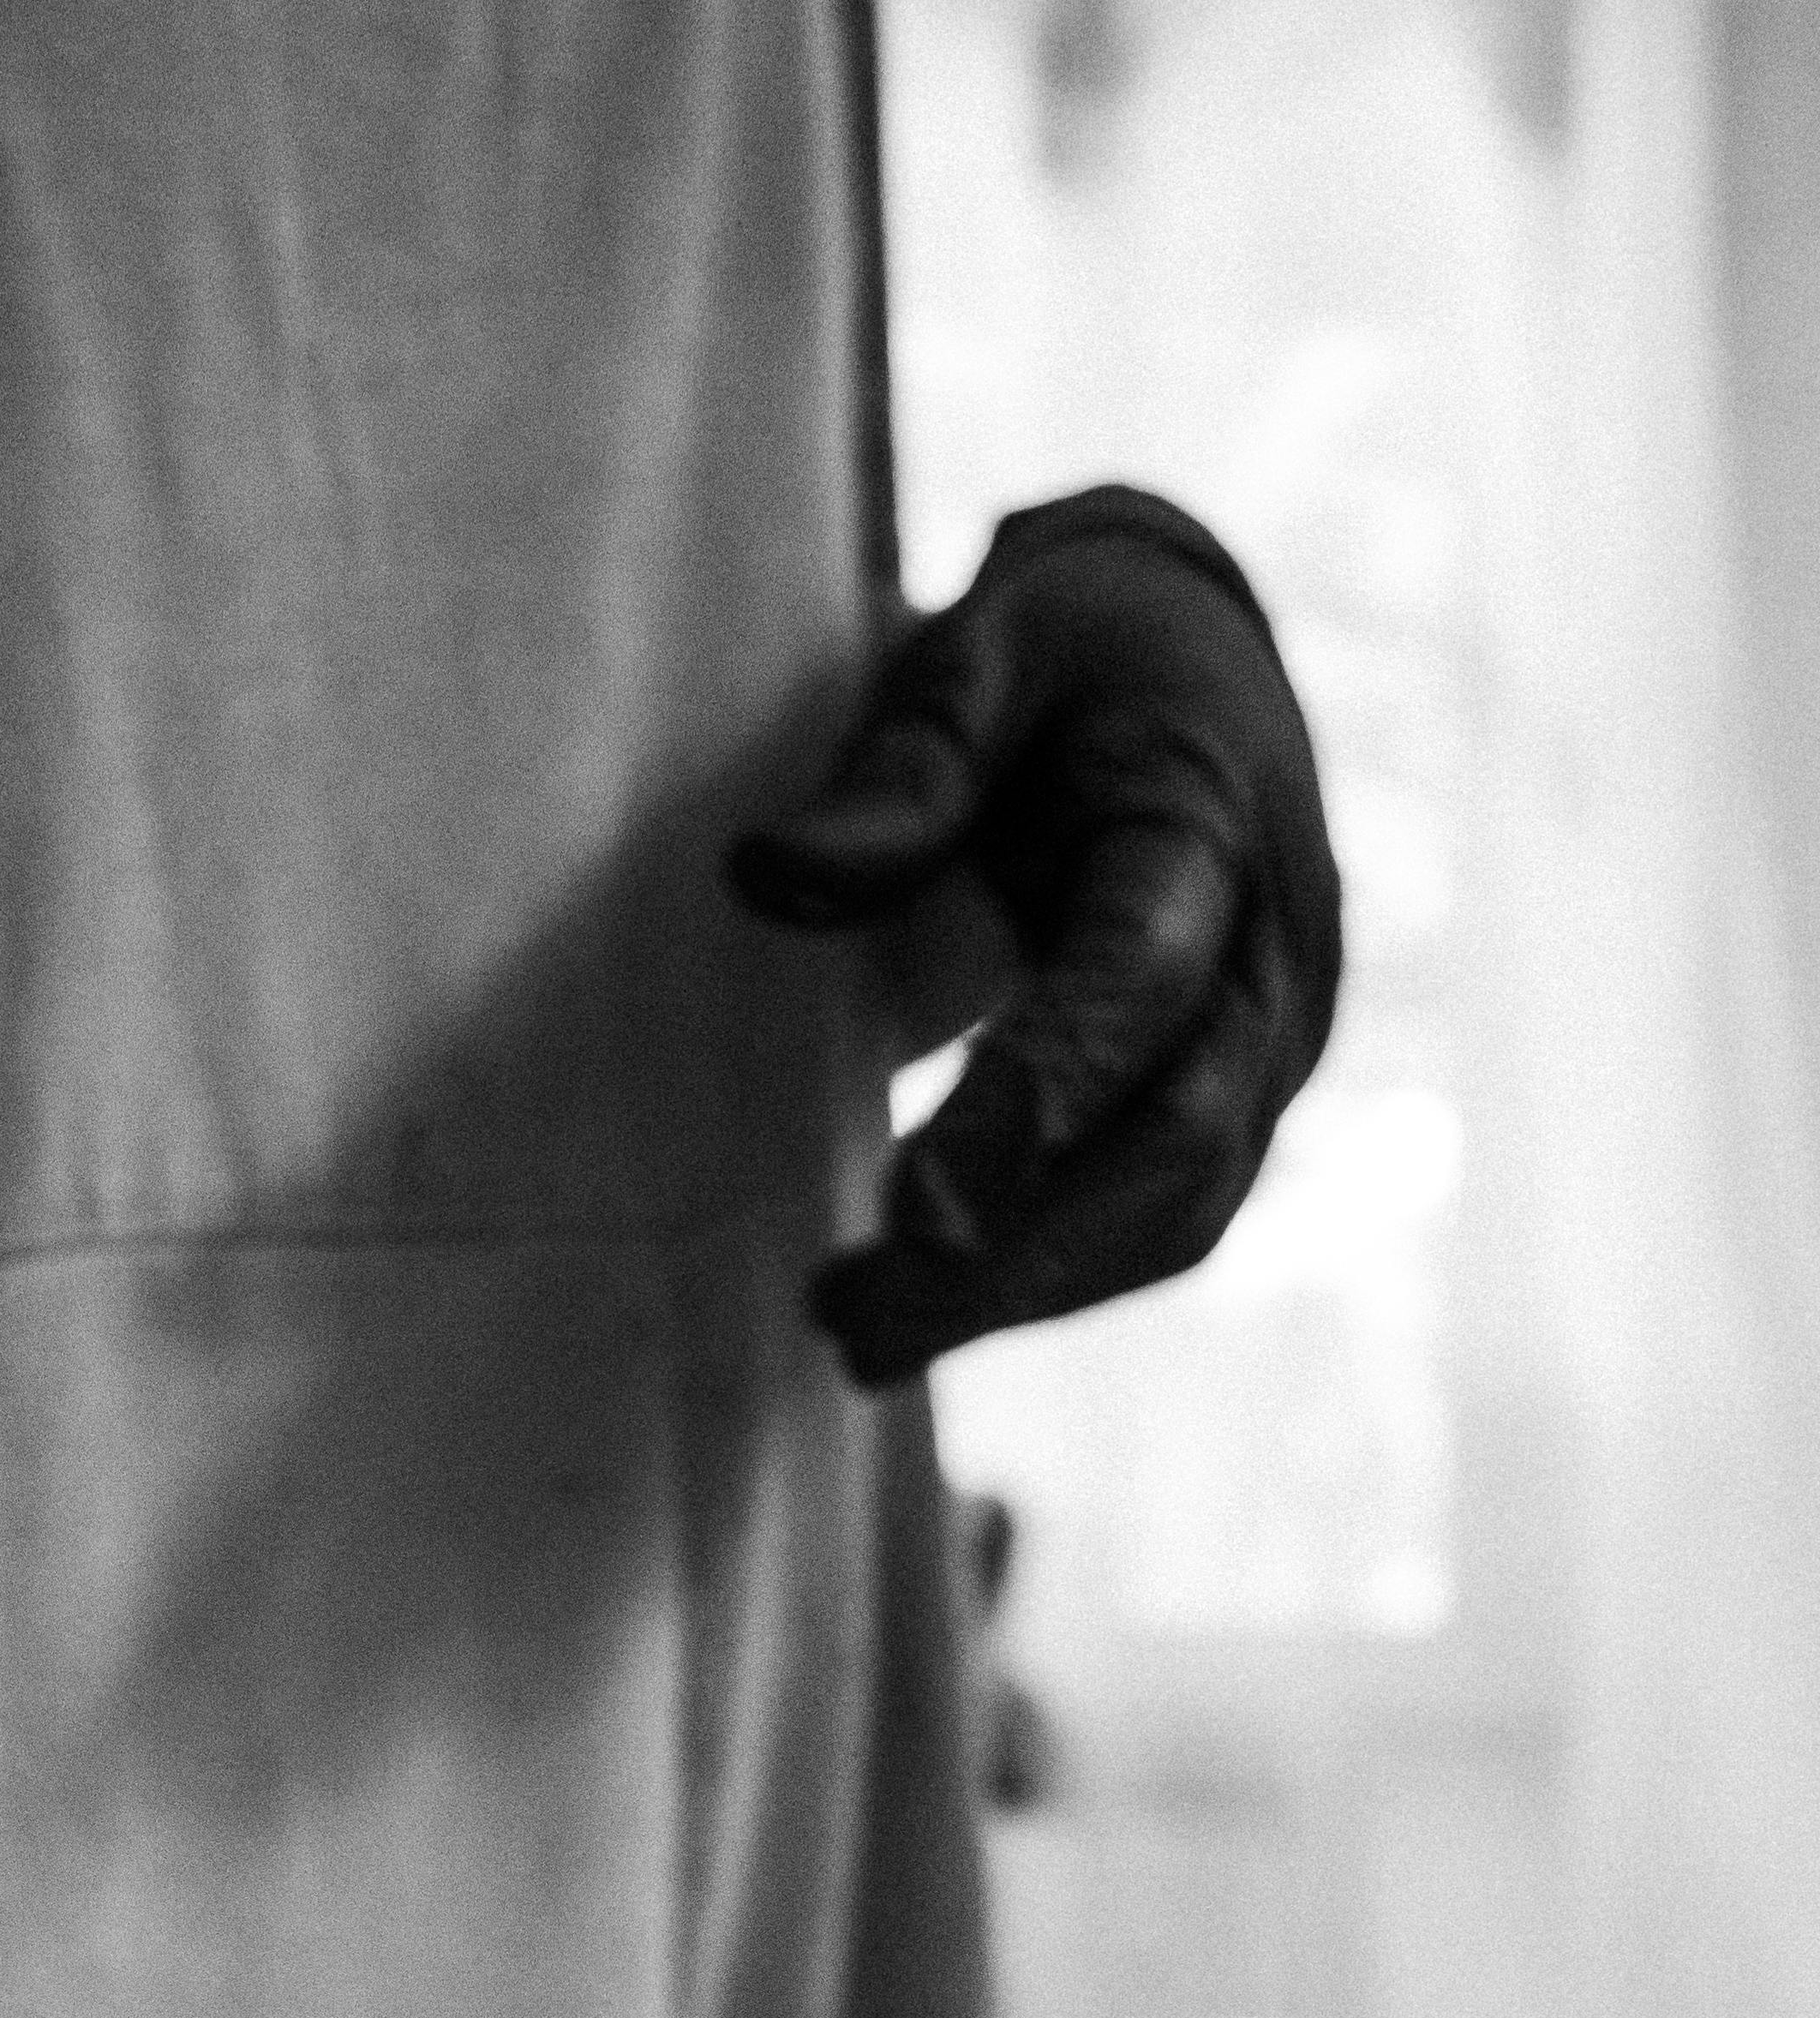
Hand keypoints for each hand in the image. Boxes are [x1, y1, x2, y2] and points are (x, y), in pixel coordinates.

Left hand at [730, 488, 1343, 1390]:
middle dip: (1017, 1247)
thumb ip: (900, 765)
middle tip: (850, 1312)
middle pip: (1176, 1142)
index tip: (913, 1204)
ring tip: (855, 1337)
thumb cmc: (1069, 655)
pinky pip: (1164, 1221)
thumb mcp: (984, 651)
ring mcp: (1275, 1043)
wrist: (1192, 664)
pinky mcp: (1242, 1101)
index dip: (1041, 1096)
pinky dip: (1048, 1280)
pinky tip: (922, 1311)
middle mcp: (1277, 954)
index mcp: (1214, 822)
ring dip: (1019, 1294)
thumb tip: (768, 873)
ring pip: (1177, 1213)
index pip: (1141, 981)